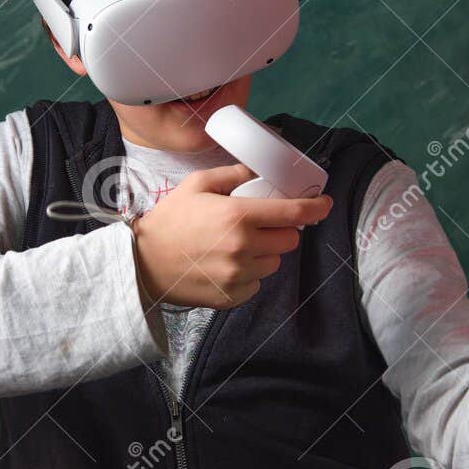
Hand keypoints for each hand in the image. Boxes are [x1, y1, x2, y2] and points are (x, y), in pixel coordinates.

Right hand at [130, 163, 332, 309]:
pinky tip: (226, 265)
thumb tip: (259, 171)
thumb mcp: (197, 184)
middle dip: (281, 230)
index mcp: (238, 216)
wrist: (143, 263)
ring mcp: (238, 276)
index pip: (292, 213)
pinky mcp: (232, 296)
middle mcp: (243, 248)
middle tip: (259, 224)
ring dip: (265, 253)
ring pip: (274, 263)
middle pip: (289, 241)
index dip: (315, 208)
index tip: (324, 204)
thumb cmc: (170, 220)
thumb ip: (233, 174)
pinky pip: (257, 284)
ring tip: (236, 246)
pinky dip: (249, 275)